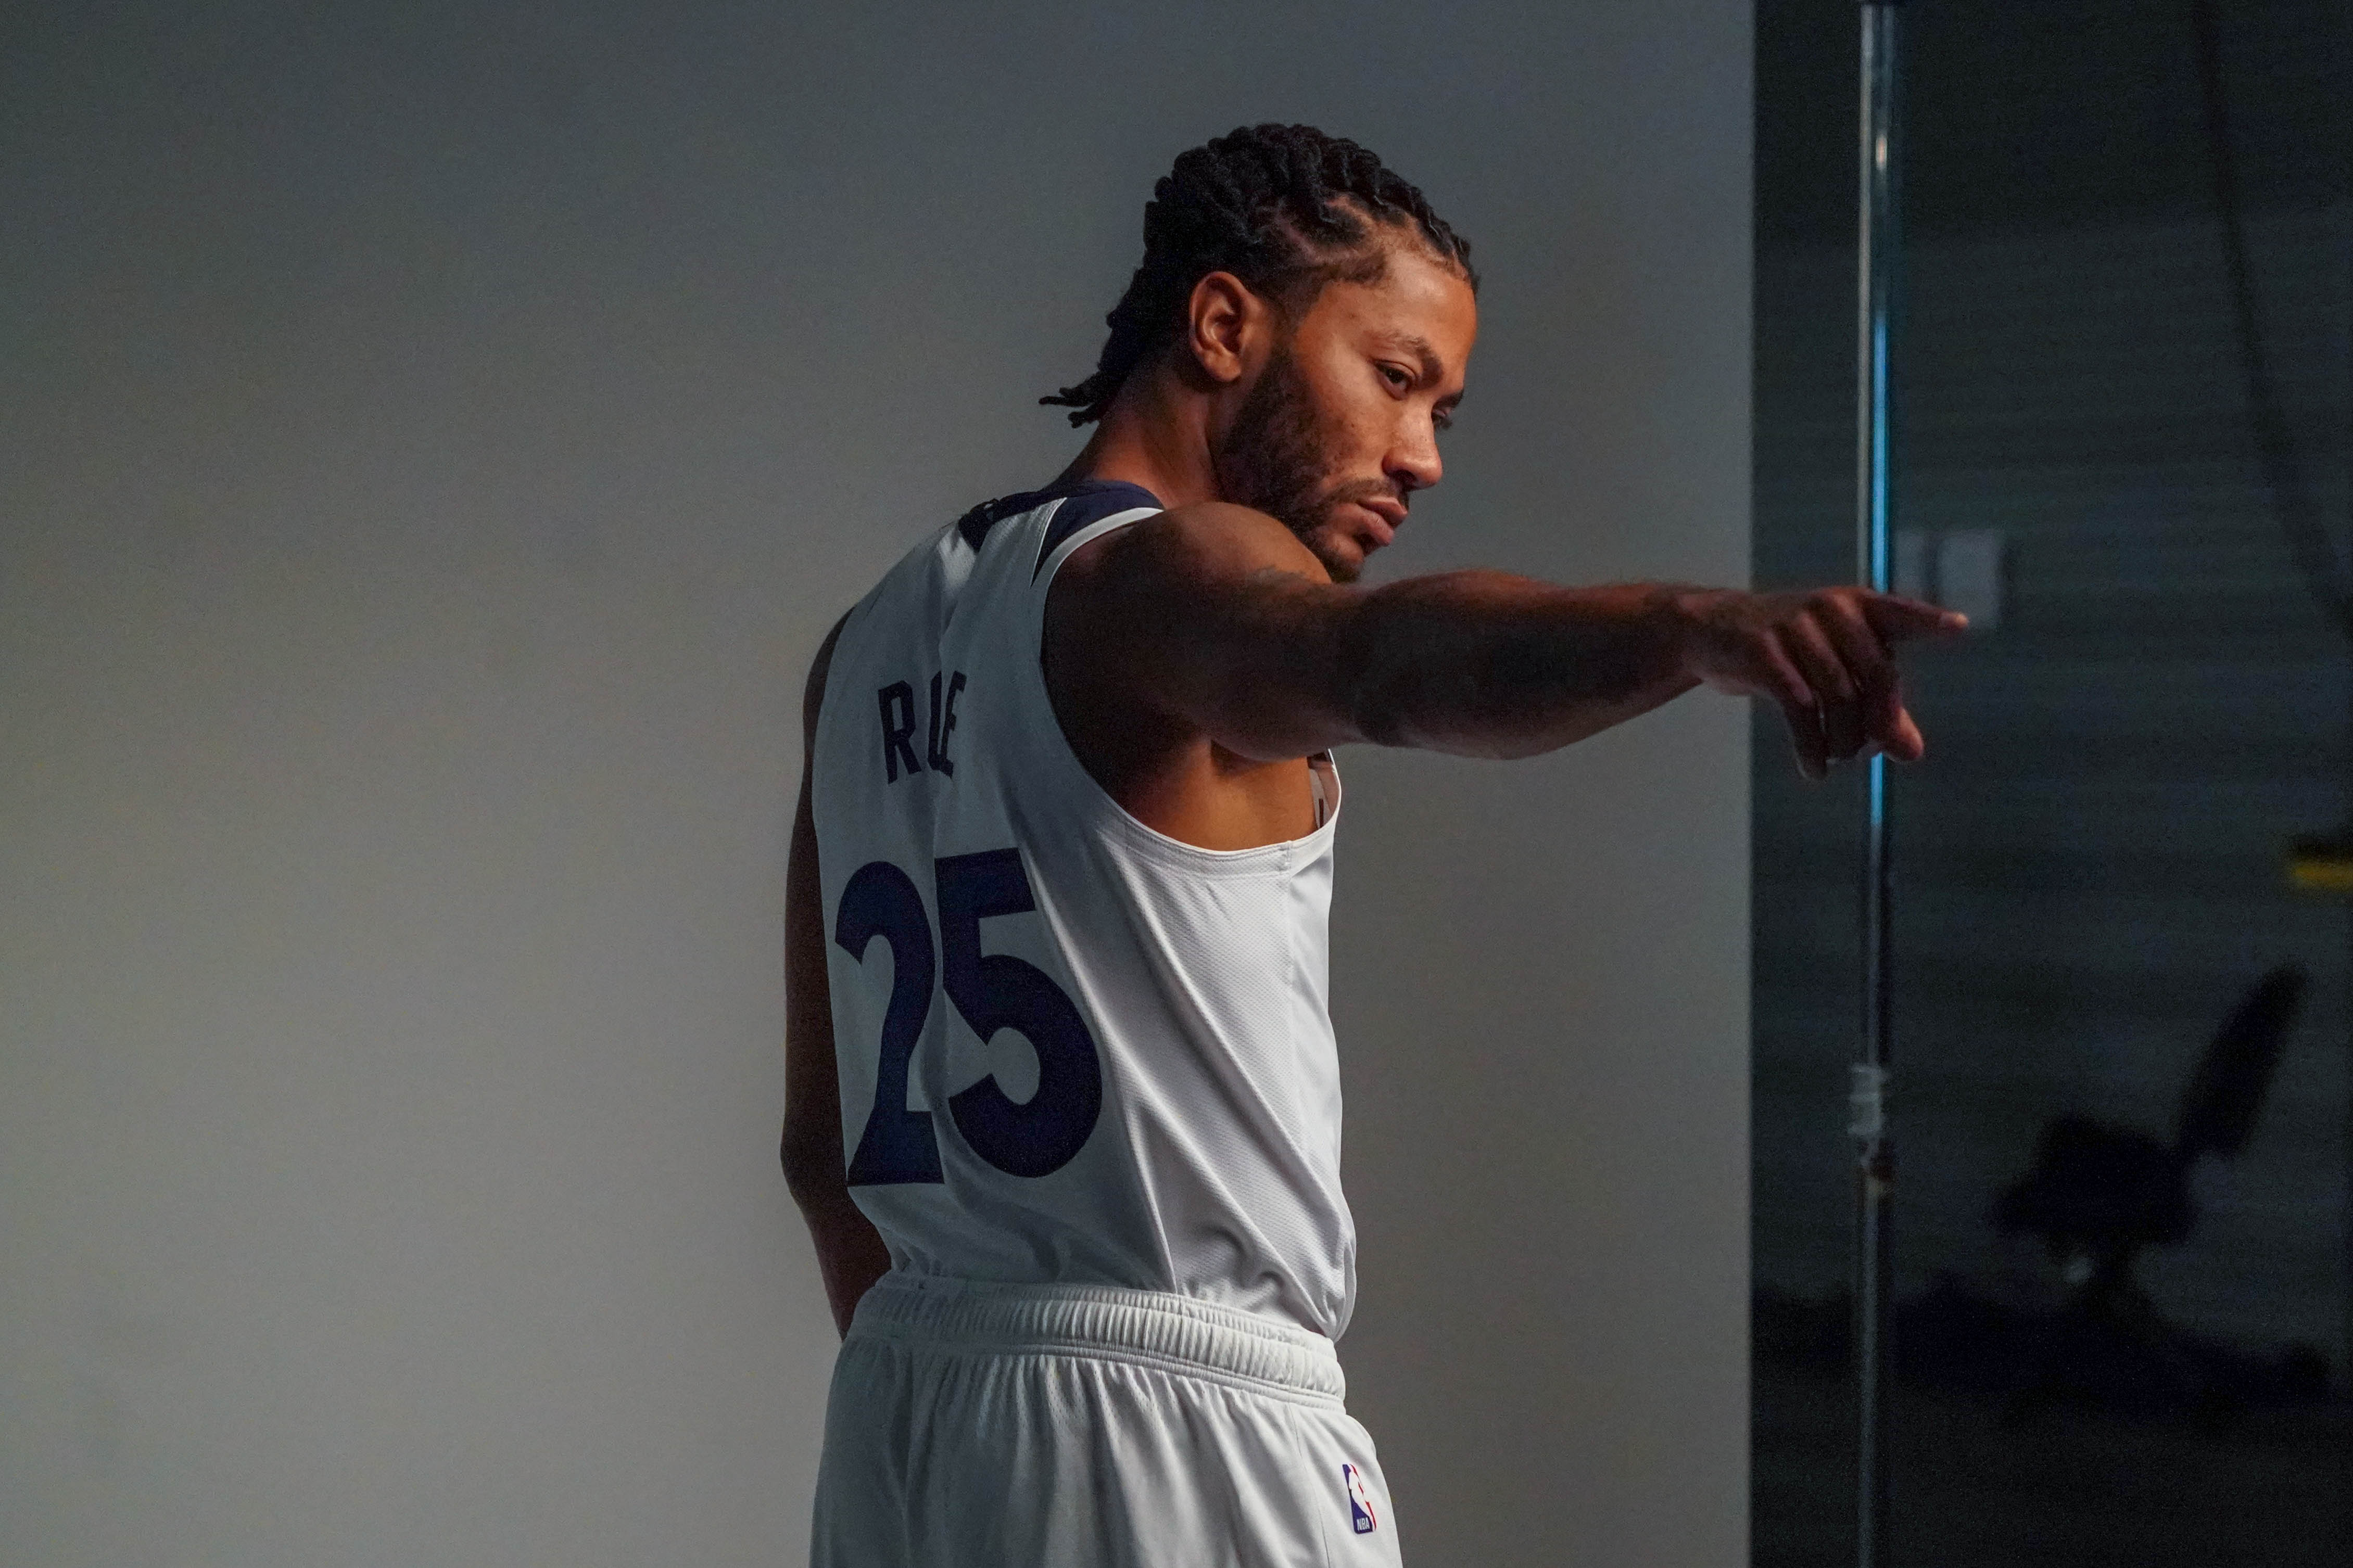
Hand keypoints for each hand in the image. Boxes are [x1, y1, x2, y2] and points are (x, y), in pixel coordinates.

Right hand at [1673, 588, 1966, 778]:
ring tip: (1839, 759)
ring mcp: (1794, 627)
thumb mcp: (1836, 671)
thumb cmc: (1789, 651)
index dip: (1928, 621)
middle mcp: (1830, 610)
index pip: (1900, 614)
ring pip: (1838, 696)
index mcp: (1857, 606)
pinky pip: (1799, 708)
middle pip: (1875, 674)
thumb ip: (1878, 708)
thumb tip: (1912, 754)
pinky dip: (1811, 746)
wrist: (1713, 631)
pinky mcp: (1762, 652)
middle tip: (1872, 752)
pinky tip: (1815, 769)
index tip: (1959, 627)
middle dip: (1880, 721)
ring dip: (1845, 741)